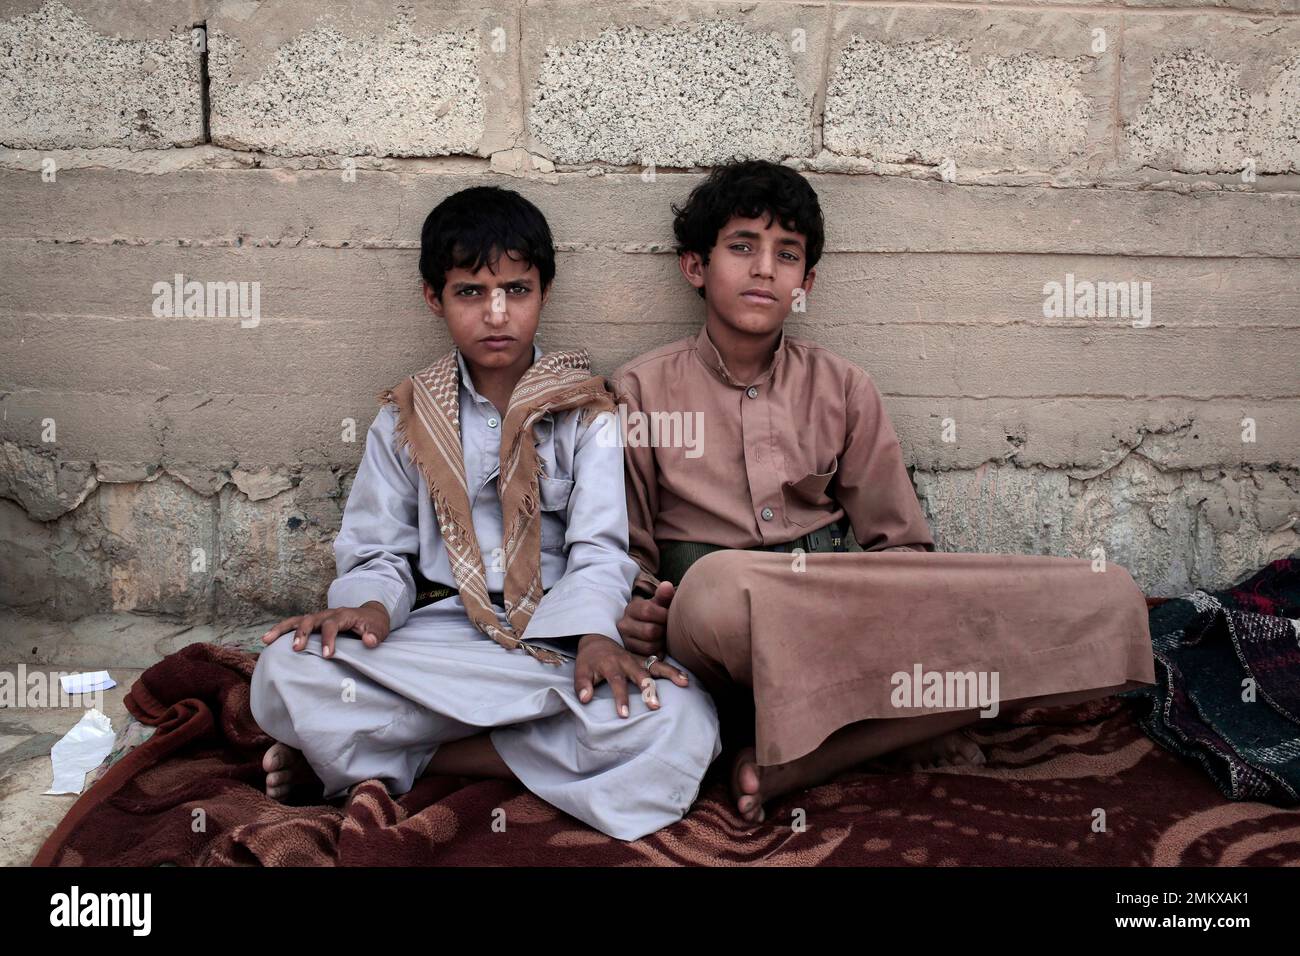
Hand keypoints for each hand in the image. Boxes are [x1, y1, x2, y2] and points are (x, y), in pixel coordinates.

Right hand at [260, 601, 391, 657]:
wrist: (370, 615)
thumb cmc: (373, 625)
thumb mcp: (379, 630)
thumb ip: (375, 636)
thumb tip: (369, 641)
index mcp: (344, 615)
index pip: (333, 624)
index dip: (329, 639)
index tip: (327, 655)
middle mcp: (328, 614)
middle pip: (311, 619)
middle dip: (302, 633)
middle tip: (296, 649)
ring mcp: (318, 618)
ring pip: (297, 620)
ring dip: (282, 629)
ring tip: (266, 640)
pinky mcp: (312, 623)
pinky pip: (293, 624)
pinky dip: (280, 630)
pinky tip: (267, 640)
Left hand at [573, 634, 688, 717]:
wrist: (597, 640)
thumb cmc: (589, 660)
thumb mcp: (580, 670)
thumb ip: (582, 685)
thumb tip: (585, 699)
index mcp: (610, 664)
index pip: (616, 681)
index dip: (620, 698)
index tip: (624, 715)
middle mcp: (627, 661)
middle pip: (640, 674)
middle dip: (649, 689)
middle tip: (656, 705)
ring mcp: (638, 659)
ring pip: (655, 665)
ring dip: (670, 673)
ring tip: (684, 683)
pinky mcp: (645, 660)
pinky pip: (660, 664)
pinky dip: (673, 670)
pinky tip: (685, 679)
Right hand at [616, 581, 674, 656]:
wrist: (649, 627)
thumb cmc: (657, 613)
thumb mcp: (660, 603)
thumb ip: (664, 595)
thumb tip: (667, 586)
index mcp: (631, 609)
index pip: (647, 611)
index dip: (663, 614)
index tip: (669, 615)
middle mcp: (624, 625)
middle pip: (649, 631)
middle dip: (663, 630)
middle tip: (668, 628)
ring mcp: (626, 641)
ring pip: (649, 646)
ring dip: (662, 643)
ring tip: (664, 637)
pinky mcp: (631, 654)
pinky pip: (649, 657)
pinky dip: (659, 653)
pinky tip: (660, 646)